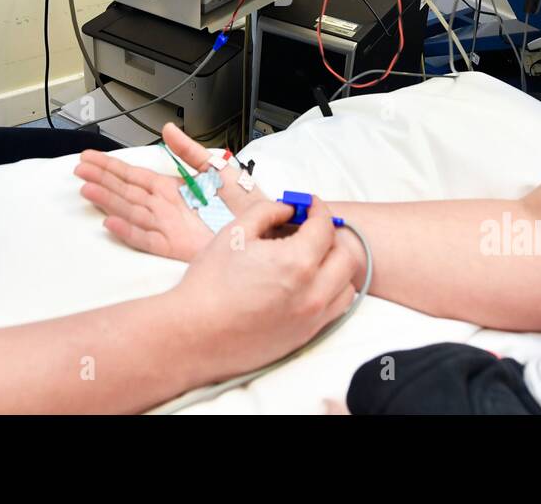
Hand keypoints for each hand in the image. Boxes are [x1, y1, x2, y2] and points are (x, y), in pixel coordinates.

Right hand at [76, 122, 266, 261]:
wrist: (266, 229)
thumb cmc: (247, 206)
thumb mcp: (218, 169)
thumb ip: (190, 151)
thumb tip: (168, 130)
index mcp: (174, 189)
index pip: (134, 175)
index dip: (111, 166)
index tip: (90, 158)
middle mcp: (167, 207)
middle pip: (126, 190)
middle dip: (101, 179)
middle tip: (77, 169)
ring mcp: (169, 226)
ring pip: (130, 210)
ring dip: (107, 199)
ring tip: (85, 189)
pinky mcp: (176, 245)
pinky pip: (146, 237)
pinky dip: (128, 231)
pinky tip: (110, 222)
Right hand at [170, 197, 357, 381]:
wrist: (195, 333)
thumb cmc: (209, 285)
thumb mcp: (234, 233)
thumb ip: (267, 212)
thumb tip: (287, 208)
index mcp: (296, 262)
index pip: (325, 227)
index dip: (318, 209)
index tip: (309, 205)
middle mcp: (312, 292)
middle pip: (345, 255)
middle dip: (331, 236)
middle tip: (310, 229)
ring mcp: (311, 318)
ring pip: (346, 285)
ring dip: (335, 267)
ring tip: (312, 258)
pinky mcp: (305, 336)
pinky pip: (335, 309)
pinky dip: (330, 292)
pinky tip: (307, 284)